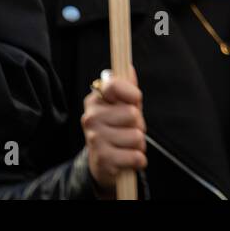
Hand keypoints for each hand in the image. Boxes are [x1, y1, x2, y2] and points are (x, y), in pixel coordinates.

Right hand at [82, 69, 146, 194]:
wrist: (102, 163)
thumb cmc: (116, 128)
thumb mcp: (122, 106)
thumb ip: (128, 87)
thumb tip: (128, 67)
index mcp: (95, 100)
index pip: (114, 86)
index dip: (132, 94)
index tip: (134, 100)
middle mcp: (91, 117)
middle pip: (132, 113)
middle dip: (139, 124)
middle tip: (128, 129)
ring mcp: (95, 139)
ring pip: (137, 136)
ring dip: (139, 144)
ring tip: (127, 144)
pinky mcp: (102, 159)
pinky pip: (136, 156)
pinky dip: (138, 159)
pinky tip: (127, 158)